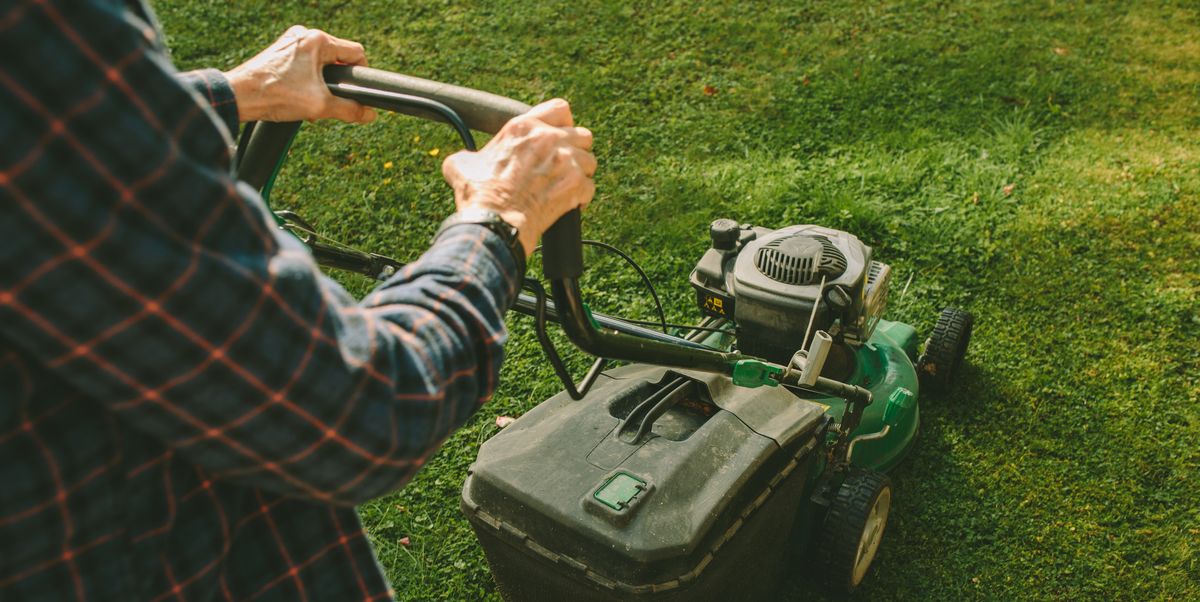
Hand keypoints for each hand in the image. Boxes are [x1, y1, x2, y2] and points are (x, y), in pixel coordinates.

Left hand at [224, 26, 375, 123]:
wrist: (239, 97)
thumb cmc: (276, 95)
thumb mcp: (320, 106)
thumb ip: (350, 110)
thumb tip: (370, 114)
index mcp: (317, 40)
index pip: (355, 53)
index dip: (360, 75)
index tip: (355, 93)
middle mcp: (304, 35)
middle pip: (337, 59)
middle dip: (337, 83)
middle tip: (327, 102)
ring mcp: (290, 42)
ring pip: (320, 63)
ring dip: (321, 84)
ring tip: (309, 102)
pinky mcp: (279, 52)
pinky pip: (304, 64)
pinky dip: (306, 81)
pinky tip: (297, 97)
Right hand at [441, 99, 595, 256]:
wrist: (494, 222)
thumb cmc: (479, 195)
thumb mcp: (463, 164)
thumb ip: (471, 155)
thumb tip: (465, 162)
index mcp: (523, 127)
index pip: (559, 109)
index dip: (562, 122)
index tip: (558, 134)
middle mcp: (548, 139)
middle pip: (582, 134)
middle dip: (576, 149)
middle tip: (563, 164)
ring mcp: (566, 162)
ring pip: (590, 160)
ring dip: (582, 173)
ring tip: (566, 184)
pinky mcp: (576, 186)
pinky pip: (590, 187)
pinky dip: (582, 197)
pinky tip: (568, 203)